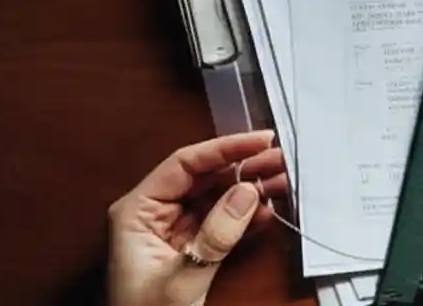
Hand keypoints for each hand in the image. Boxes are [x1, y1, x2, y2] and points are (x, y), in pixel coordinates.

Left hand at [107, 131, 288, 305]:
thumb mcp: (182, 280)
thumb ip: (215, 236)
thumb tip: (247, 192)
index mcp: (138, 211)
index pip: (185, 164)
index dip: (225, 149)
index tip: (261, 141)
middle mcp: (155, 213)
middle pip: (204, 177)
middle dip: (244, 167)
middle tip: (282, 160)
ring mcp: (174, 230)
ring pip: (217, 197)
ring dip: (250, 190)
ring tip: (284, 181)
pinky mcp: (191, 248)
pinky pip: (221, 222)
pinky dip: (246, 216)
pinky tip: (269, 212)